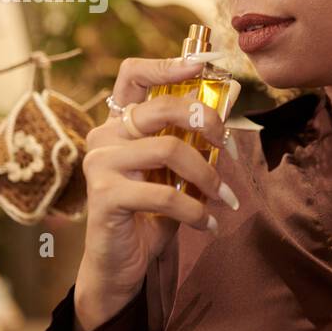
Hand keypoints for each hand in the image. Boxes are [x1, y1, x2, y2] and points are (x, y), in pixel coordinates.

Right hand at [73, 55, 240, 330]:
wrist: (122, 265)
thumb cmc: (151, 215)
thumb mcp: (176, 174)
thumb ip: (192, 144)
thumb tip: (229, 113)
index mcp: (120, 124)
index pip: (133, 76)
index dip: (166, 65)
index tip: (201, 65)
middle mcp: (104, 136)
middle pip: (161, 107)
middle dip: (207, 122)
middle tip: (231, 149)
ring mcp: (100, 164)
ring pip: (169, 149)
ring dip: (208, 176)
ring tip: (224, 198)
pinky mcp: (104, 195)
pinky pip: (163, 194)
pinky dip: (196, 211)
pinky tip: (209, 225)